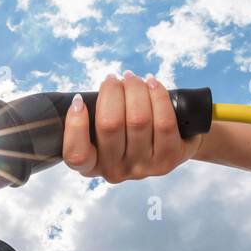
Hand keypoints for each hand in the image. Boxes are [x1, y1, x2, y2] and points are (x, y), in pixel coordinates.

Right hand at [61, 71, 202, 183]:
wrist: (174, 143)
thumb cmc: (128, 130)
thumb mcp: (103, 130)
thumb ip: (91, 117)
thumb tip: (82, 97)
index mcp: (92, 166)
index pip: (76, 156)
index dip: (75, 126)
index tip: (79, 101)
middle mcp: (115, 171)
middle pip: (110, 125)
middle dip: (112, 91)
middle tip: (113, 79)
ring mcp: (143, 168)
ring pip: (138, 120)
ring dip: (135, 89)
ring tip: (132, 79)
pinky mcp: (168, 159)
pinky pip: (164, 122)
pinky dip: (157, 96)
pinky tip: (152, 84)